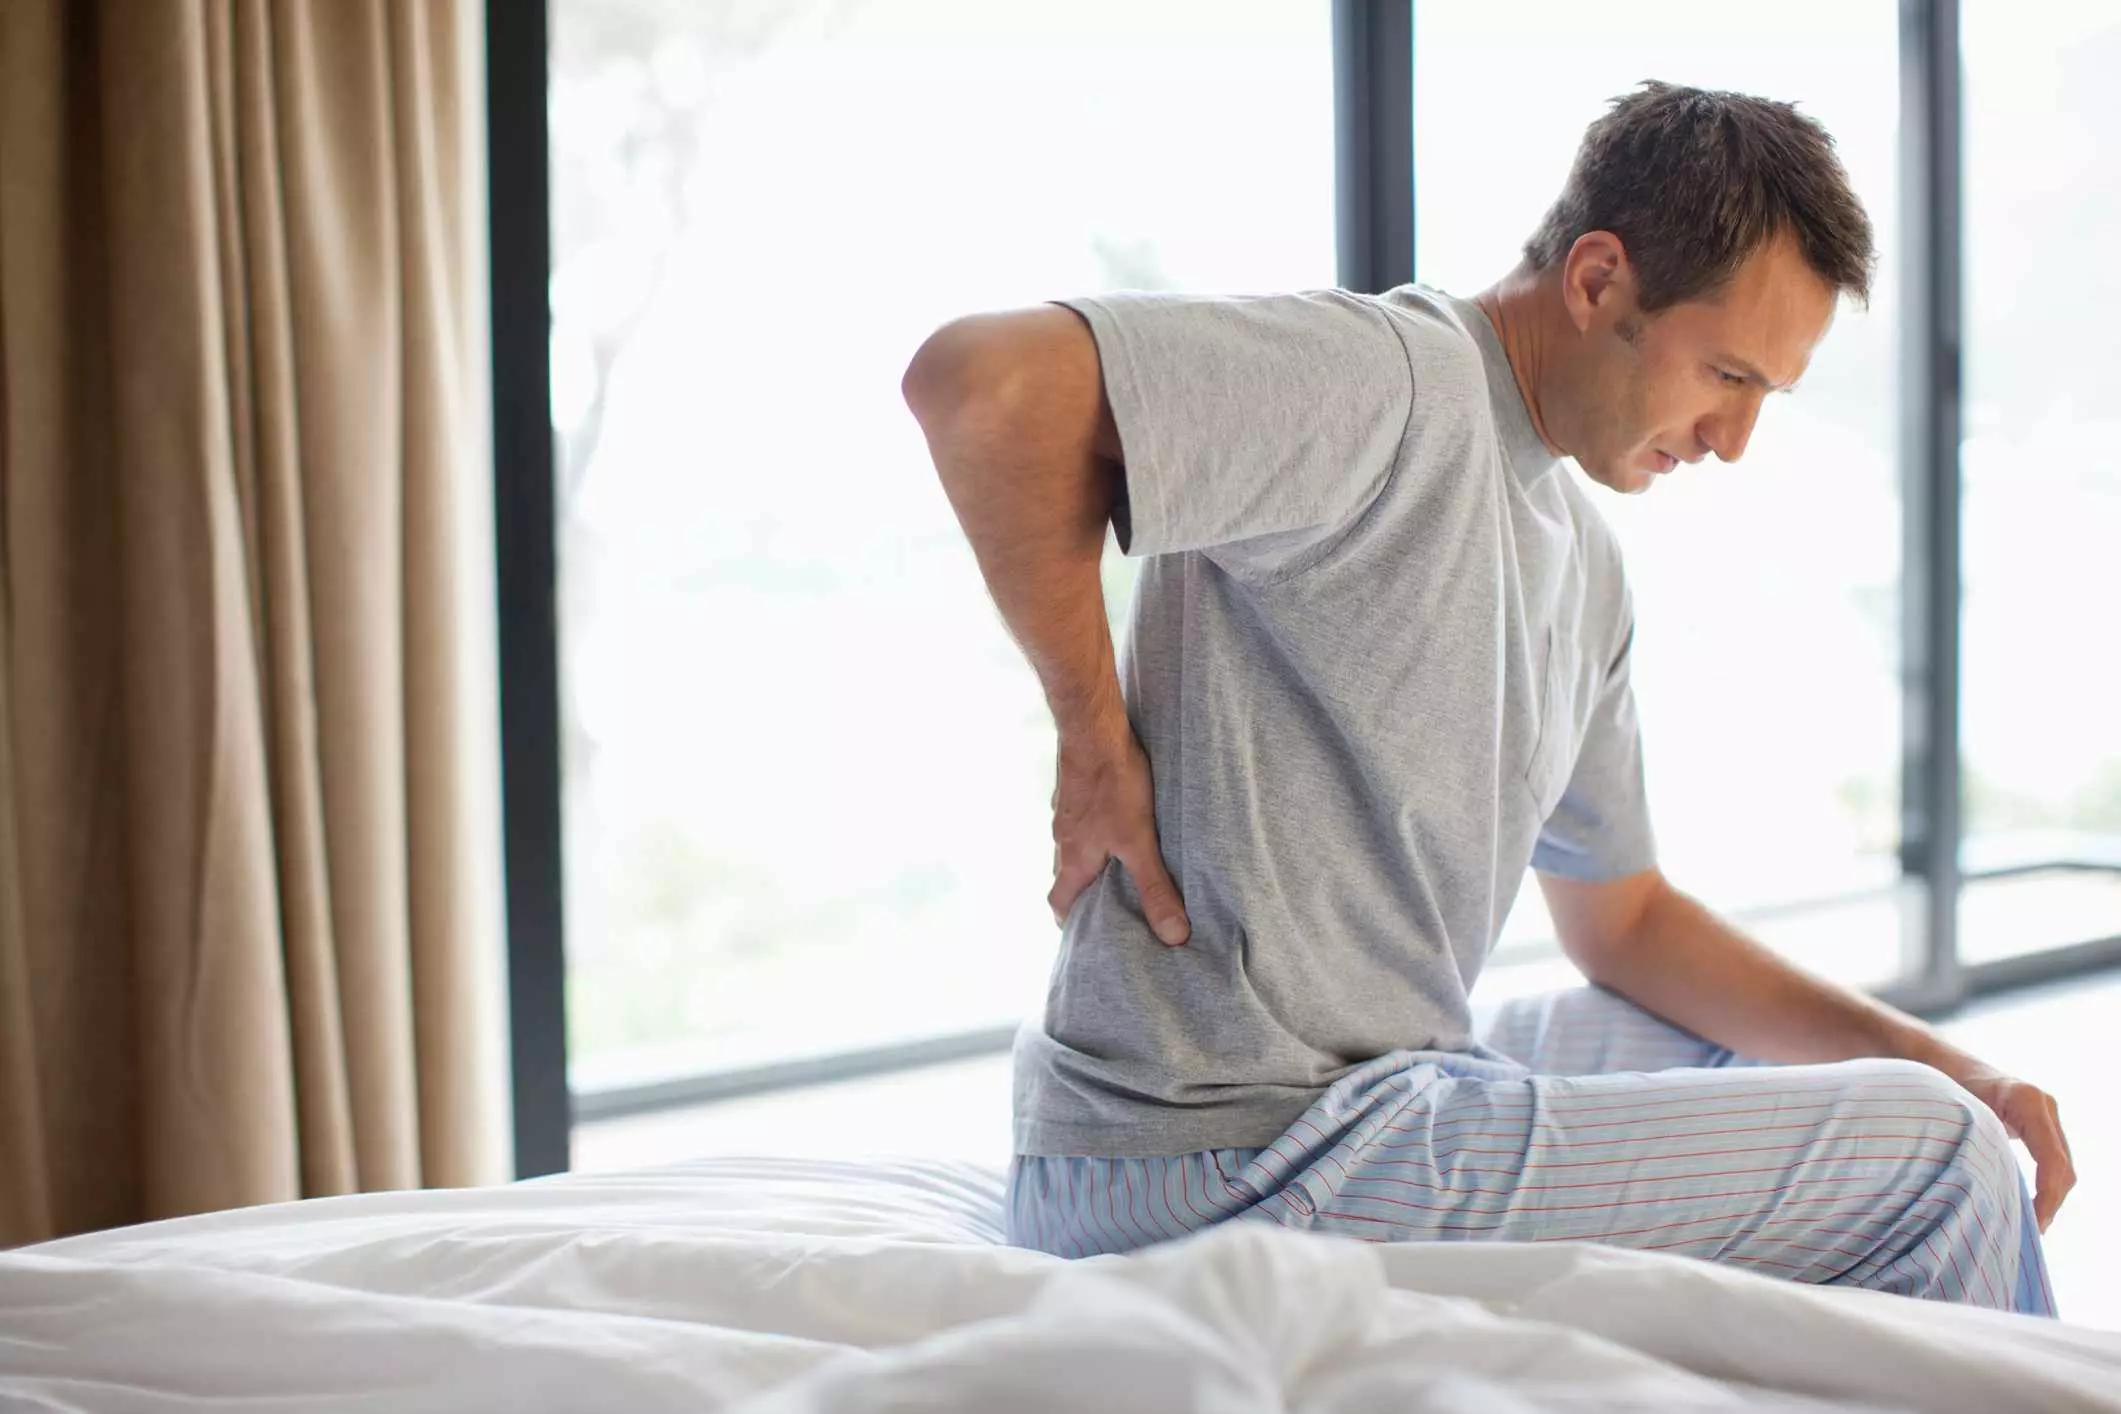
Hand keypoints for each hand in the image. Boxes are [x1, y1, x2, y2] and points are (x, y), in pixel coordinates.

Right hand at [1048, 722, 1189, 944]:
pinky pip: (1080, 820)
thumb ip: (1155, 888)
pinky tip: (1116, 821)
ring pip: (1073, 847)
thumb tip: (1172, 936)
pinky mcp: (1074, 790)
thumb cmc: (1113, 787)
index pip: (1058, 902)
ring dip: (1090, 860)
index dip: (1068, 921)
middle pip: (1065, 876)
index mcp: (1073, 859)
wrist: (1093, 731)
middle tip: (1109, 903)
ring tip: (1119, 865)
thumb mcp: (1140, 842)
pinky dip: (1094, 831)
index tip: (1084, 933)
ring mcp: (1065, 812)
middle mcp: (1062, 838)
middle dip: (1083, 893)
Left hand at [1950, 1064, 2075, 1233]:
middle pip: (2063, 1167)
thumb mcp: (1957, 1117)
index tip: (2035, 1225)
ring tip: (2031, 1226)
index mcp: (2027, 1101)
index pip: (2052, 1160)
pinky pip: (2052, 1160)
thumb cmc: (1942, 1087)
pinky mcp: (2040, 1123)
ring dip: (2050, 1197)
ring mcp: (2045, 1114)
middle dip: (2051, 1203)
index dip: (2047, 1196)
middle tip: (2032, 1233)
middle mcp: (2044, 1105)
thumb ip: (1978, 1148)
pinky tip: (2029, 1205)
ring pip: (2061, 1167)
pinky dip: (2045, 1184)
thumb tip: (1990, 1196)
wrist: (1939, 1062)